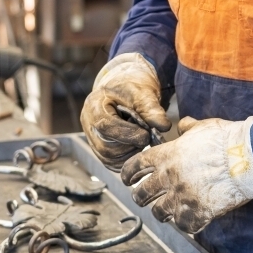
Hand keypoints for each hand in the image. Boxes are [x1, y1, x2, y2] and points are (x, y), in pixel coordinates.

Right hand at [81, 53, 170, 170]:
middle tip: (146, 136)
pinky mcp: (100, 150)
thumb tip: (164, 126)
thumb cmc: (132, 88)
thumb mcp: (143, 92)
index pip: (105, 126)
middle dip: (131, 145)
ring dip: (130, 153)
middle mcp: (88, 124)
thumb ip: (152, 108)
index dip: (128, 134)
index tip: (146, 134)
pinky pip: (112, 163)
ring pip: (109, 159)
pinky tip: (136, 145)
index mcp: (94, 105)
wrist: (126, 91)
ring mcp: (92, 139)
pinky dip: (127, 159)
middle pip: (106, 147)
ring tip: (141, 137)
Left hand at [121, 115, 252, 233]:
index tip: (128, 180)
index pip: (135, 167)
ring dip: (163, 212)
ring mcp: (181, 198)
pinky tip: (191, 219)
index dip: (128, 175)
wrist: (247, 158)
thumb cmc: (226, 140)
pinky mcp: (197, 213)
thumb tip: (182, 126)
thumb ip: (187, 128)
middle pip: (142, 194)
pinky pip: (184, 225)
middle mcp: (169, 178)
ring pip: (159, 213)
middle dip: (141, 197)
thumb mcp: (202, 126)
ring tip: (168, 210)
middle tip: (144, 198)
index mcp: (166, 156)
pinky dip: (186, 223)